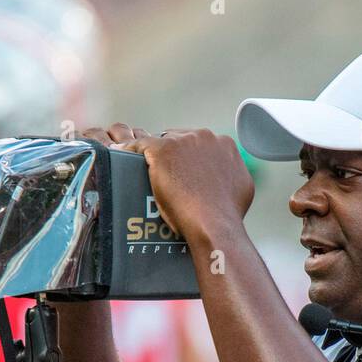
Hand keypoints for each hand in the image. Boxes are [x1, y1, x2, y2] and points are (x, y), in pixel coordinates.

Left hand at [84, 123, 252, 243]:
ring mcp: (183, 141)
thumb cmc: (225, 214)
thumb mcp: (238, 188)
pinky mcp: (162, 150)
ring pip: (160, 142)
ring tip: (146, 176)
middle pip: (180, 140)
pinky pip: (139, 145)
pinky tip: (122, 160)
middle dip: (173, 157)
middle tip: (166, 179)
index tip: (181, 174)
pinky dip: (130, 152)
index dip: (189, 161)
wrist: (214, 224)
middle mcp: (206, 137)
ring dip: (154, 157)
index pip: (200, 145)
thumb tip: (224, 179)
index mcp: (225, 145)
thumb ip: (230, 175)